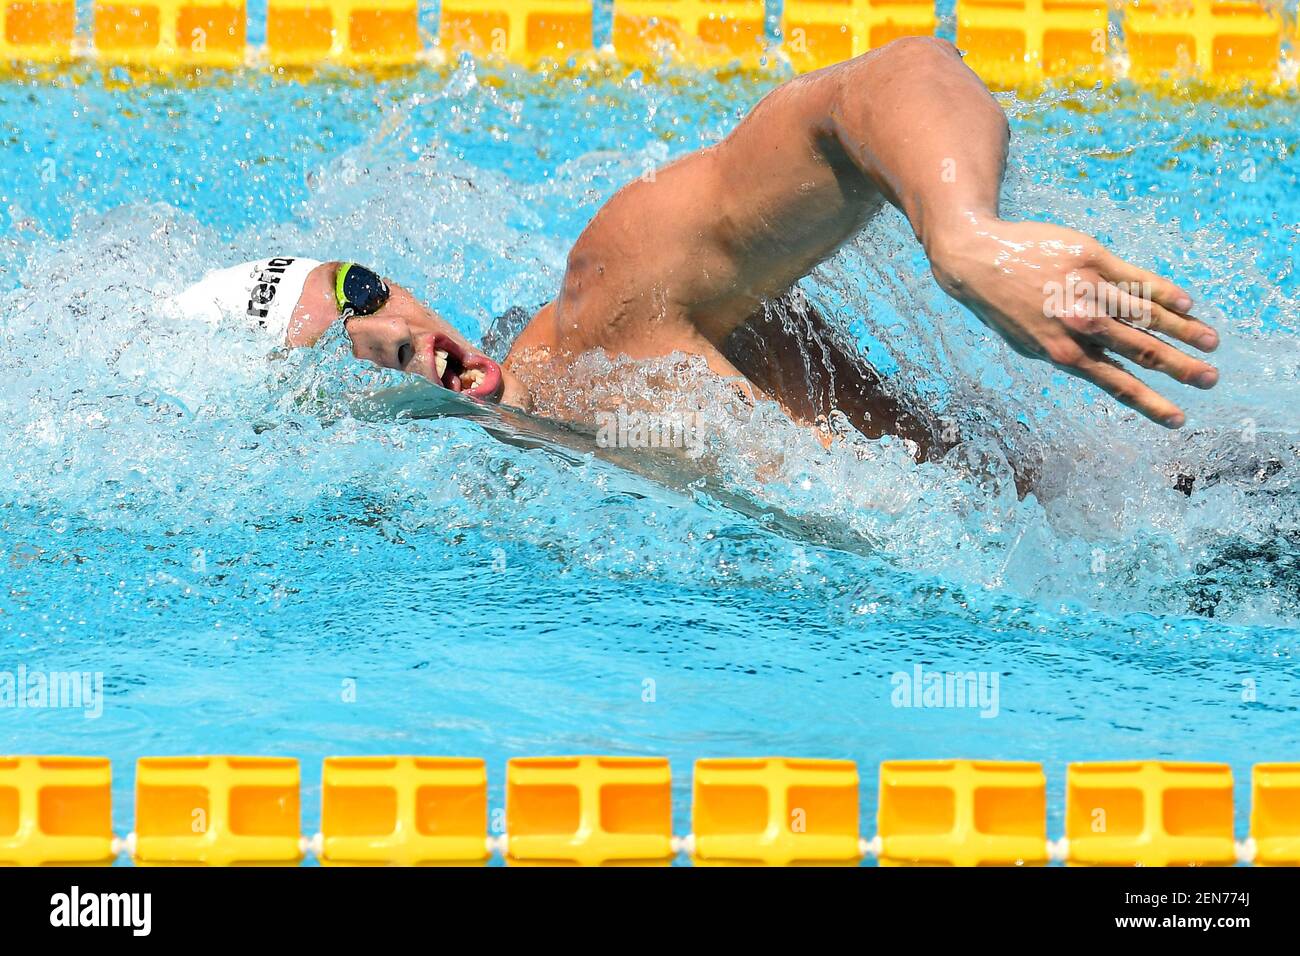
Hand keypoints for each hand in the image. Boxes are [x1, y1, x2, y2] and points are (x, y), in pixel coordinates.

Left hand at [927, 217, 1218, 427]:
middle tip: (1212, 380)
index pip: (1117, 385)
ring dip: (1184, 330)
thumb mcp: (1031, 343)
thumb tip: (1108, 368)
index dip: (1151, 404)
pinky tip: (1187, 305)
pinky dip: (1163, 292)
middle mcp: (1079, 324)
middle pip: (1140, 350)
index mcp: (1063, 354)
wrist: (979, 260)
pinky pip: (1136, 278)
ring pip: (1146, 314)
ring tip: (1212, 343)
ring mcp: (1088, 289)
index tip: (1179, 420)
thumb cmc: (1005, 307)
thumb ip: (1070, 354)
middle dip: (1180, 368)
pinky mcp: (1092, 258)